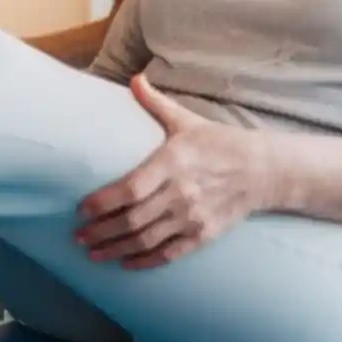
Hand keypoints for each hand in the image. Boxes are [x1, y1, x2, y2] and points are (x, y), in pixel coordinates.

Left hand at [75, 74, 270, 268]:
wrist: (263, 170)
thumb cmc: (219, 142)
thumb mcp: (187, 120)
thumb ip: (155, 103)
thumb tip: (134, 78)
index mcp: (172, 163)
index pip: (130, 189)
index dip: (103, 202)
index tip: (81, 209)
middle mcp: (180, 193)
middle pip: (133, 219)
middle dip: (102, 231)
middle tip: (77, 237)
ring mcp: (193, 217)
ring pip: (147, 239)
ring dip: (116, 249)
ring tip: (93, 252)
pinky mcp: (205, 234)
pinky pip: (170, 253)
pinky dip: (146, 261)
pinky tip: (125, 263)